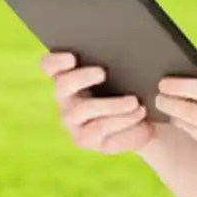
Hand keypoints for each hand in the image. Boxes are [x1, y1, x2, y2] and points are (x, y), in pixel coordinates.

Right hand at [39, 51, 154, 154]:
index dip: (55, 61)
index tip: (71, 57)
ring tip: (135, 102)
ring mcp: (71, 120)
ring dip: (112, 104)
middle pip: (62, 84)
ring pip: (83, 108)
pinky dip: (122, 119)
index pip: (49, 65)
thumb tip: (129, 57)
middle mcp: (64, 97)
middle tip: (103, 73)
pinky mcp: (83, 139)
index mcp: (68, 73)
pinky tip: (139, 113)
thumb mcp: (129, 71)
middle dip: (82, 77)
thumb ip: (122, 60)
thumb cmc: (134, 86)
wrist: (147, 121)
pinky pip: (99, 128)